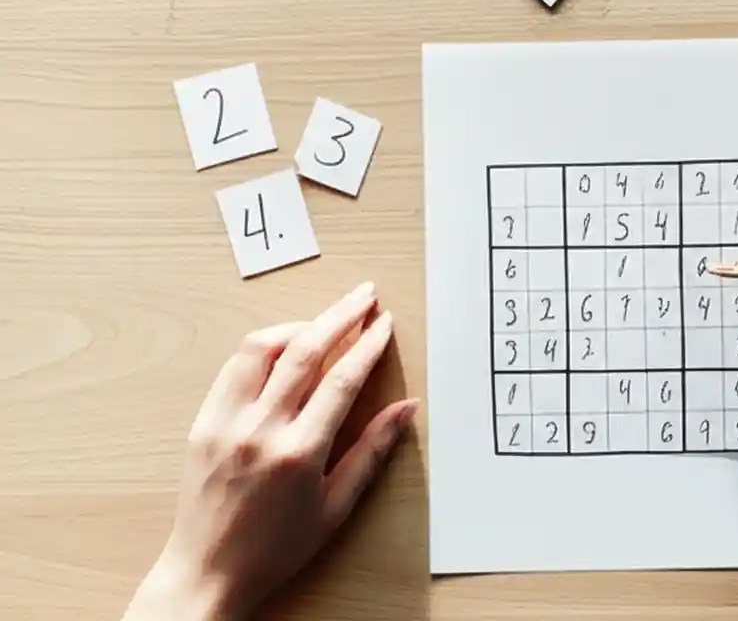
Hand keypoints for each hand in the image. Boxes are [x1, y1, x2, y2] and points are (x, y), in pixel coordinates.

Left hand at [123, 283, 418, 620]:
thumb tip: (405, 408)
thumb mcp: (336, 506)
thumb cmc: (277, 547)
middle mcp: (259, 430)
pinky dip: (262, 347)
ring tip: (324, 320)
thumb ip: (372, 451)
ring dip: (297, 324)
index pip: (341, 379)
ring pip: (261, 347)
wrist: (208, 571)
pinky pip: (234, 368)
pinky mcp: (202, 423)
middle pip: (303, 350)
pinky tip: (283, 347)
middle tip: (363, 295)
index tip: (384, 324)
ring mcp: (225, 422)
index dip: (367, 345)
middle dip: (339, 315)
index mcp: (299, 453)